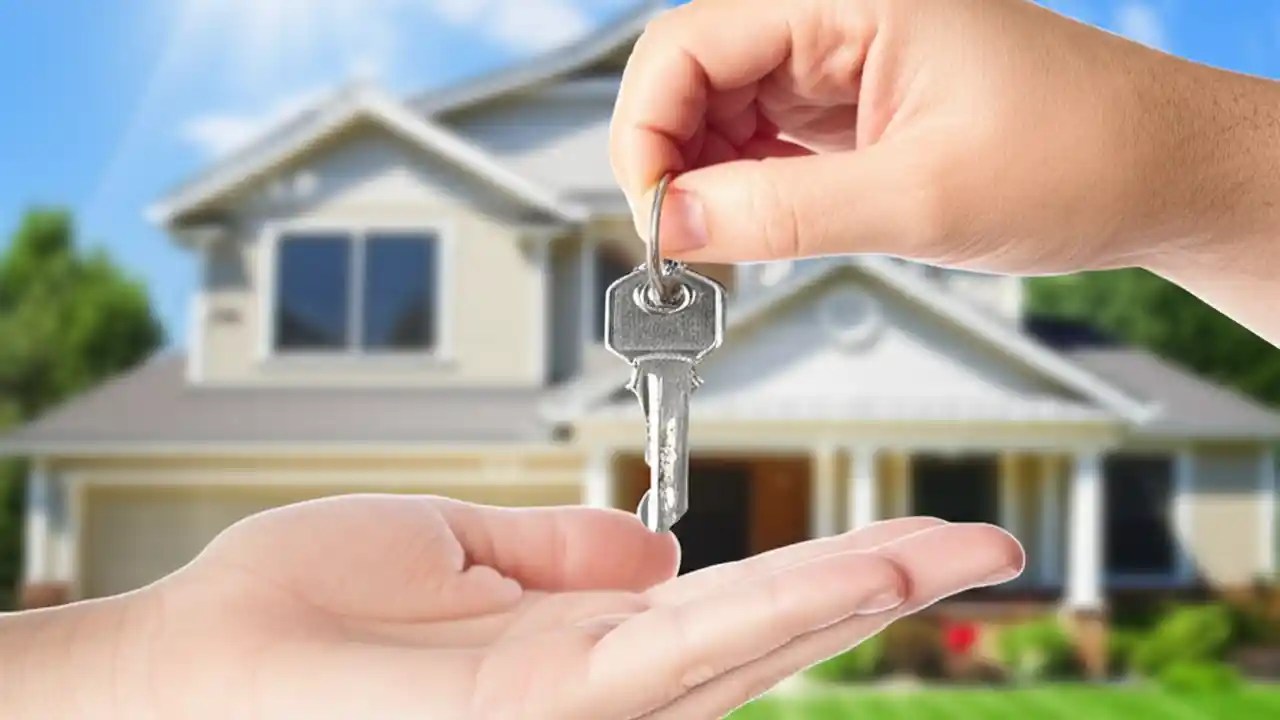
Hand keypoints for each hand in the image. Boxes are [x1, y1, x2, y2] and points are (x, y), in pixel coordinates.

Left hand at [7, 496, 1021, 718]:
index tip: (906, 539)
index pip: (729, 607)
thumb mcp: (445, 545)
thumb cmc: (296, 616)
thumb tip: (656, 540)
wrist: (186, 667)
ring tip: (951, 551)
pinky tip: (852, 576)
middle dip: (880, 587)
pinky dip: (777, 614)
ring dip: (854, 596)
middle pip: (766, 634)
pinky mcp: (545, 707)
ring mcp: (580, 708)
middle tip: (983, 542)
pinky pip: (681, 659)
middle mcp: (597, 690)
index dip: (825, 573)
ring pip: (748, 649)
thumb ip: (557, 542)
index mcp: (577, 644)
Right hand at [610, 0, 1279, 340]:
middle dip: (667, 159)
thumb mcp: (919, 198)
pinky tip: (751, 229)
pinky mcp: (850, 104)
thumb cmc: (1081, 155)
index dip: (648, 130)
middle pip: (692, 72)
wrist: (1158, 175)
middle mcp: (836, 15)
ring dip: (702, 179)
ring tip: (716, 246)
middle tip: (675, 241)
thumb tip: (676, 224)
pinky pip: (761, 138)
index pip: (690, 42)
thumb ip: (781, 213)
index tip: (654, 213)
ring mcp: (841, 59)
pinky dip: (742, 188)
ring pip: (720, 109)